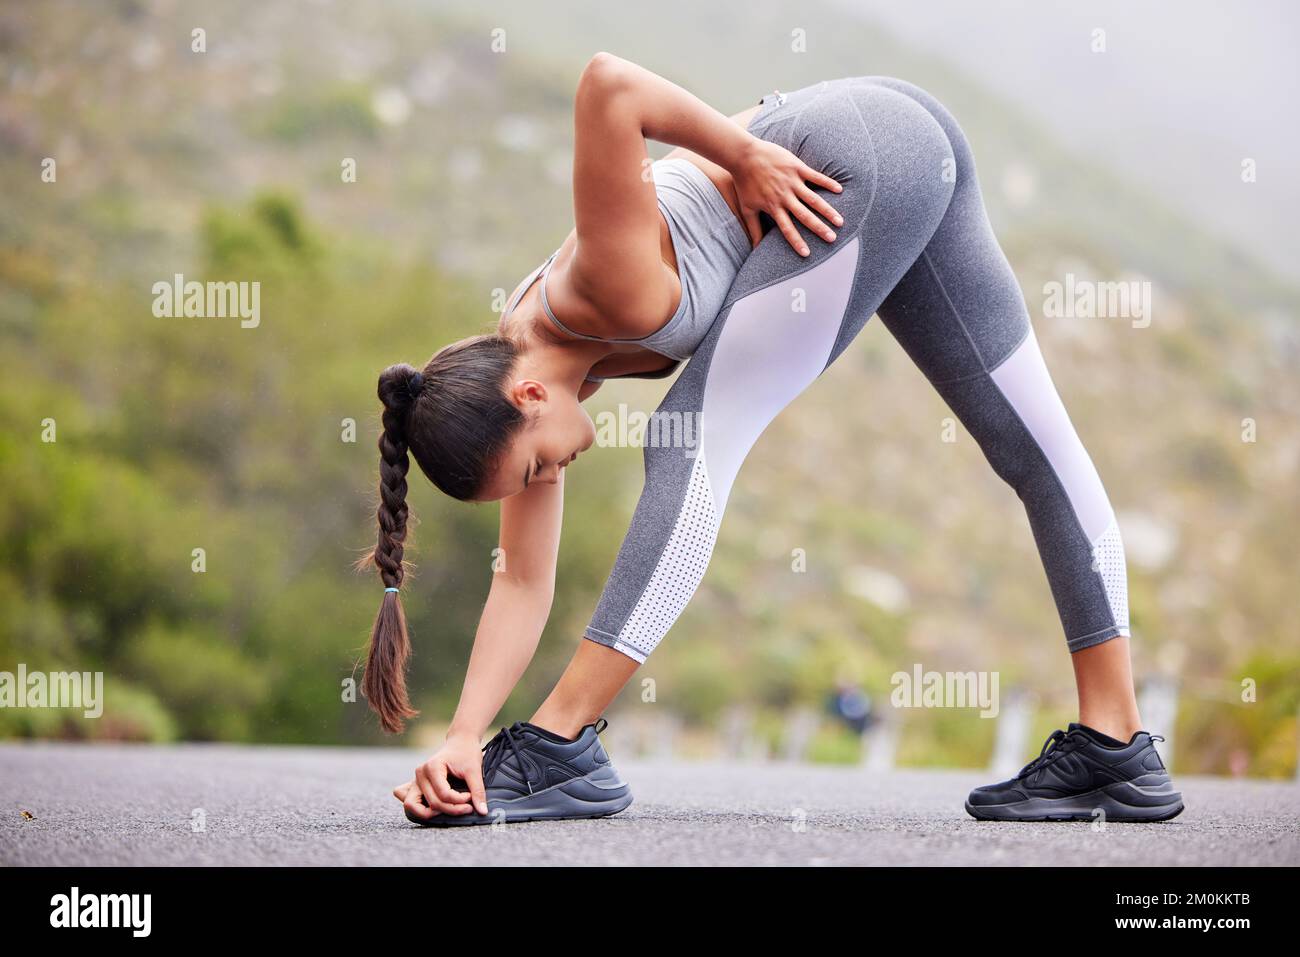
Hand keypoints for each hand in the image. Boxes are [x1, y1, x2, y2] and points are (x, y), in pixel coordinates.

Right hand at [392, 731, 487, 821]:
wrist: (461, 741)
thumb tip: (482, 811)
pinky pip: (412, 801)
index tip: (471, 797)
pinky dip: (420, 809)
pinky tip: (436, 812)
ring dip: (432, 813)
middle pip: (432, 803)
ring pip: (414, 805)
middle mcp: (420, 774)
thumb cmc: (466, 752)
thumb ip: (477, 791)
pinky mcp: (418, 784)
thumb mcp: (475, 770)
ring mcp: (416, 779)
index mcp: (432, 767)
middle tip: (467, 807)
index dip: (460, 801)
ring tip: (451, 810)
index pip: (444, 794)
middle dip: (451, 809)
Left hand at [731, 137, 843, 255]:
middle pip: (805, 216)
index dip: (797, 242)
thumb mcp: (746, 207)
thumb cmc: (744, 182)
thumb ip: (753, 228)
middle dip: (819, 228)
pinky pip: (815, 177)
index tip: (807, 254)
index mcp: (773, 207)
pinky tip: (840, 190)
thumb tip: (754, 249)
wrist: (744, 155)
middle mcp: (785, 197)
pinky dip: (828, 183)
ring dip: (828, 211)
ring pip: (814, 199)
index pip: (787, 229)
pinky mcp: (796, 167)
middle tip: (832, 239)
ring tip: (840, 221)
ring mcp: (792, 182)